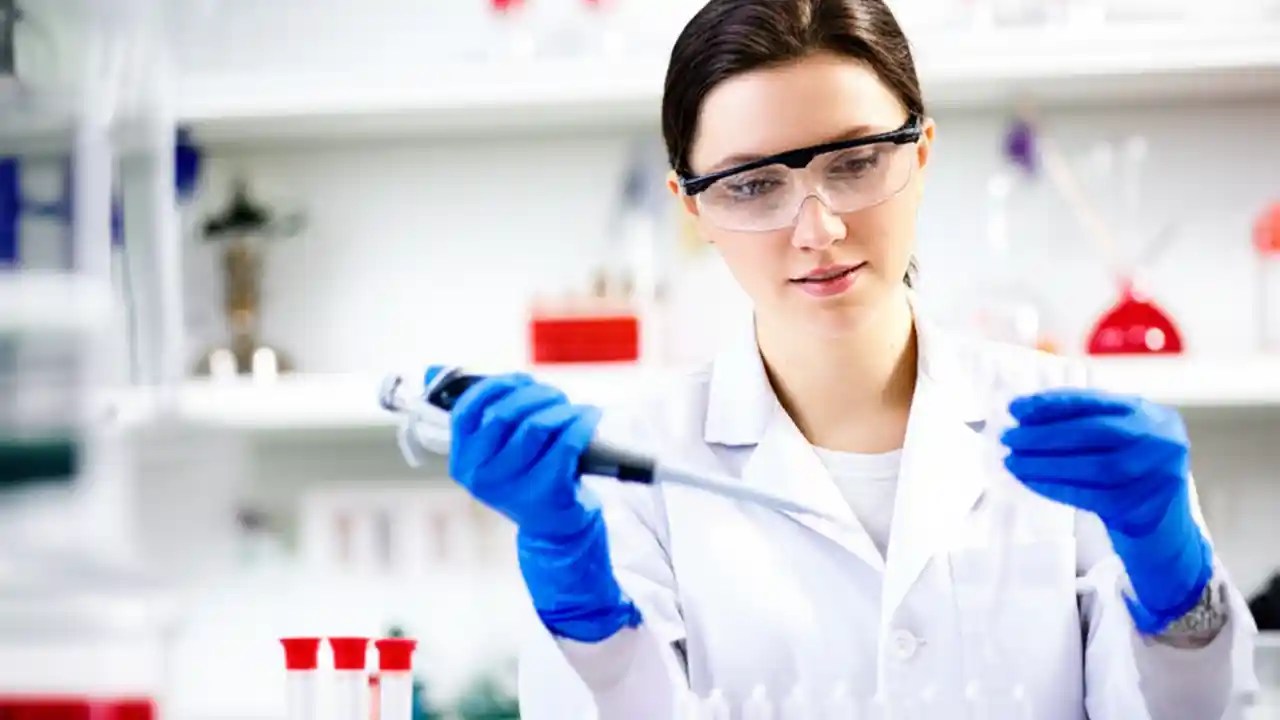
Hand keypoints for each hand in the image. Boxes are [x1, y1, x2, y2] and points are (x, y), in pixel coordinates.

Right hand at [444, 369, 599, 538]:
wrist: (553, 526)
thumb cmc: (526, 475)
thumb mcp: (495, 452)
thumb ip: (481, 415)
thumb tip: (450, 372)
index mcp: (464, 462)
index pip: (466, 412)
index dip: (493, 386)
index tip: (519, 379)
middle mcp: (483, 477)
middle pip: (505, 415)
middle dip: (534, 394)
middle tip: (554, 394)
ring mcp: (515, 488)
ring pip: (537, 426)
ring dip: (560, 407)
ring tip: (573, 408)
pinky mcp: (548, 493)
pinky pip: (566, 444)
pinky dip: (581, 423)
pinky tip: (588, 417)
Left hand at [1000, 388, 1213, 633]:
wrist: (1164, 531)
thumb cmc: (1129, 478)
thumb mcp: (1118, 442)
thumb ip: (1081, 424)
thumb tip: (1022, 416)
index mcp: (1150, 414)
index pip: (1095, 401)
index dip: (1051, 403)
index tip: (1015, 408)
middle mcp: (1160, 439)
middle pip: (1093, 431)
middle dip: (1043, 434)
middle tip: (1008, 437)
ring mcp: (1157, 474)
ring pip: (1091, 465)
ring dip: (1044, 463)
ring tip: (1012, 462)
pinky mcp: (1143, 506)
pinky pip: (1090, 495)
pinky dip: (1054, 486)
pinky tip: (1030, 482)